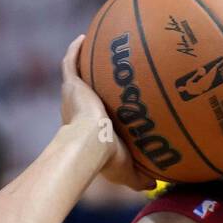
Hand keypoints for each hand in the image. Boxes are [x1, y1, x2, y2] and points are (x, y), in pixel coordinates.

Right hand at [60, 35, 155, 191]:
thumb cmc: (107, 160)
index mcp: (88, 128)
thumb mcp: (127, 170)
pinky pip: (70, 62)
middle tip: (104, 73)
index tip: (112, 103)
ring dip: (81, 61)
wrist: (90, 145)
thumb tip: (153, 185)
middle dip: (91, 83)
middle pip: (84, 92)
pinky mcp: (70, 84)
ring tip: (91, 47)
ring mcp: (72, 95)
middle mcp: (77, 110)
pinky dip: (74, 50)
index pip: (94, 115)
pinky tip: (83, 37)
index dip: (101, 109)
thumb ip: (139, 177)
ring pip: (75, 74)